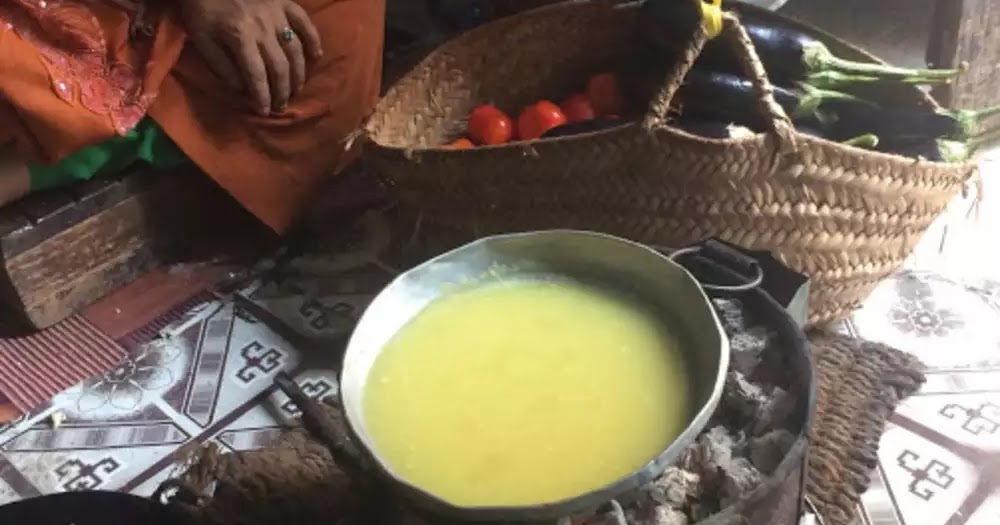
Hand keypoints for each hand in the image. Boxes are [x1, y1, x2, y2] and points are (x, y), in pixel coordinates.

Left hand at [179, 0, 322, 115]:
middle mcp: (263, 27)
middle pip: (279, 67)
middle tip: (280, 107)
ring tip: (294, 91)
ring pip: (295, 51)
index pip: (256, 75)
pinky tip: (316, 57)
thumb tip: (242, 89)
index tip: (264, 112)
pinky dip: (313, 41)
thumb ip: (221, 66)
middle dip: (281, 92)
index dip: (262, 97)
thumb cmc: (201, 9)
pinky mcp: (285, 3)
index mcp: (239, 36)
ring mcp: (278, 14)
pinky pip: (305, 24)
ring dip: (297, 75)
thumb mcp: (201, 40)